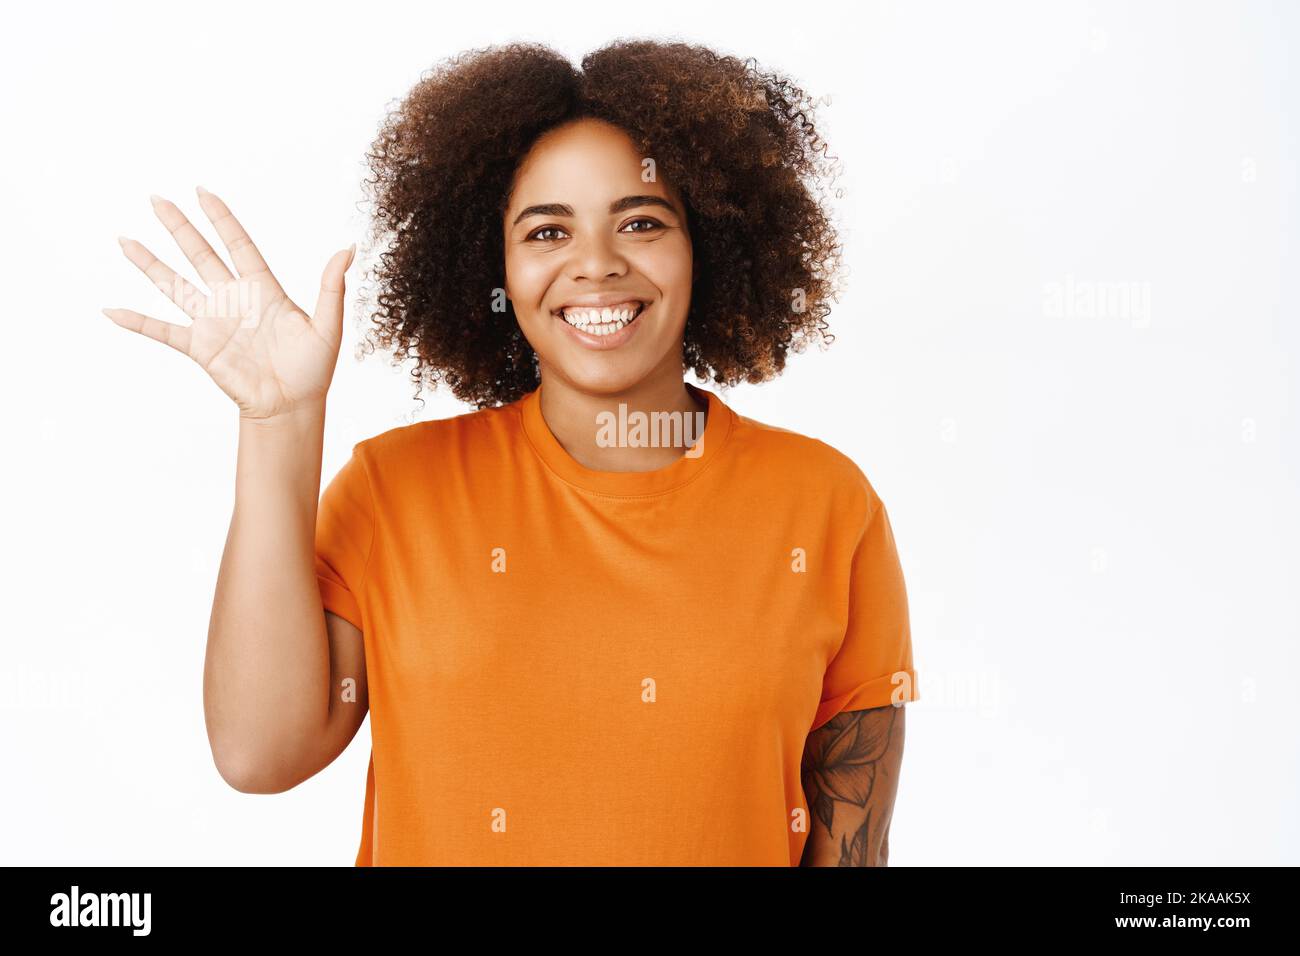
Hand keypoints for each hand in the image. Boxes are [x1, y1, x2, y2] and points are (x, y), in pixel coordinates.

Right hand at [104, 187, 355, 421]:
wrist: (294, 406)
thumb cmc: (313, 368)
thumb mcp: (328, 326)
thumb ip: (332, 287)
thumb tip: (348, 249)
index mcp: (263, 290)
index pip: (238, 245)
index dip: (221, 219)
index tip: (203, 193)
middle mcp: (233, 300)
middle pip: (200, 255)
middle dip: (179, 227)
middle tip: (157, 200)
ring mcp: (213, 322)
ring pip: (175, 285)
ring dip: (150, 264)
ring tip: (125, 241)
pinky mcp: (200, 348)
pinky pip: (163, 331)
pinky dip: (137, 322)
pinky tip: (112, 310)